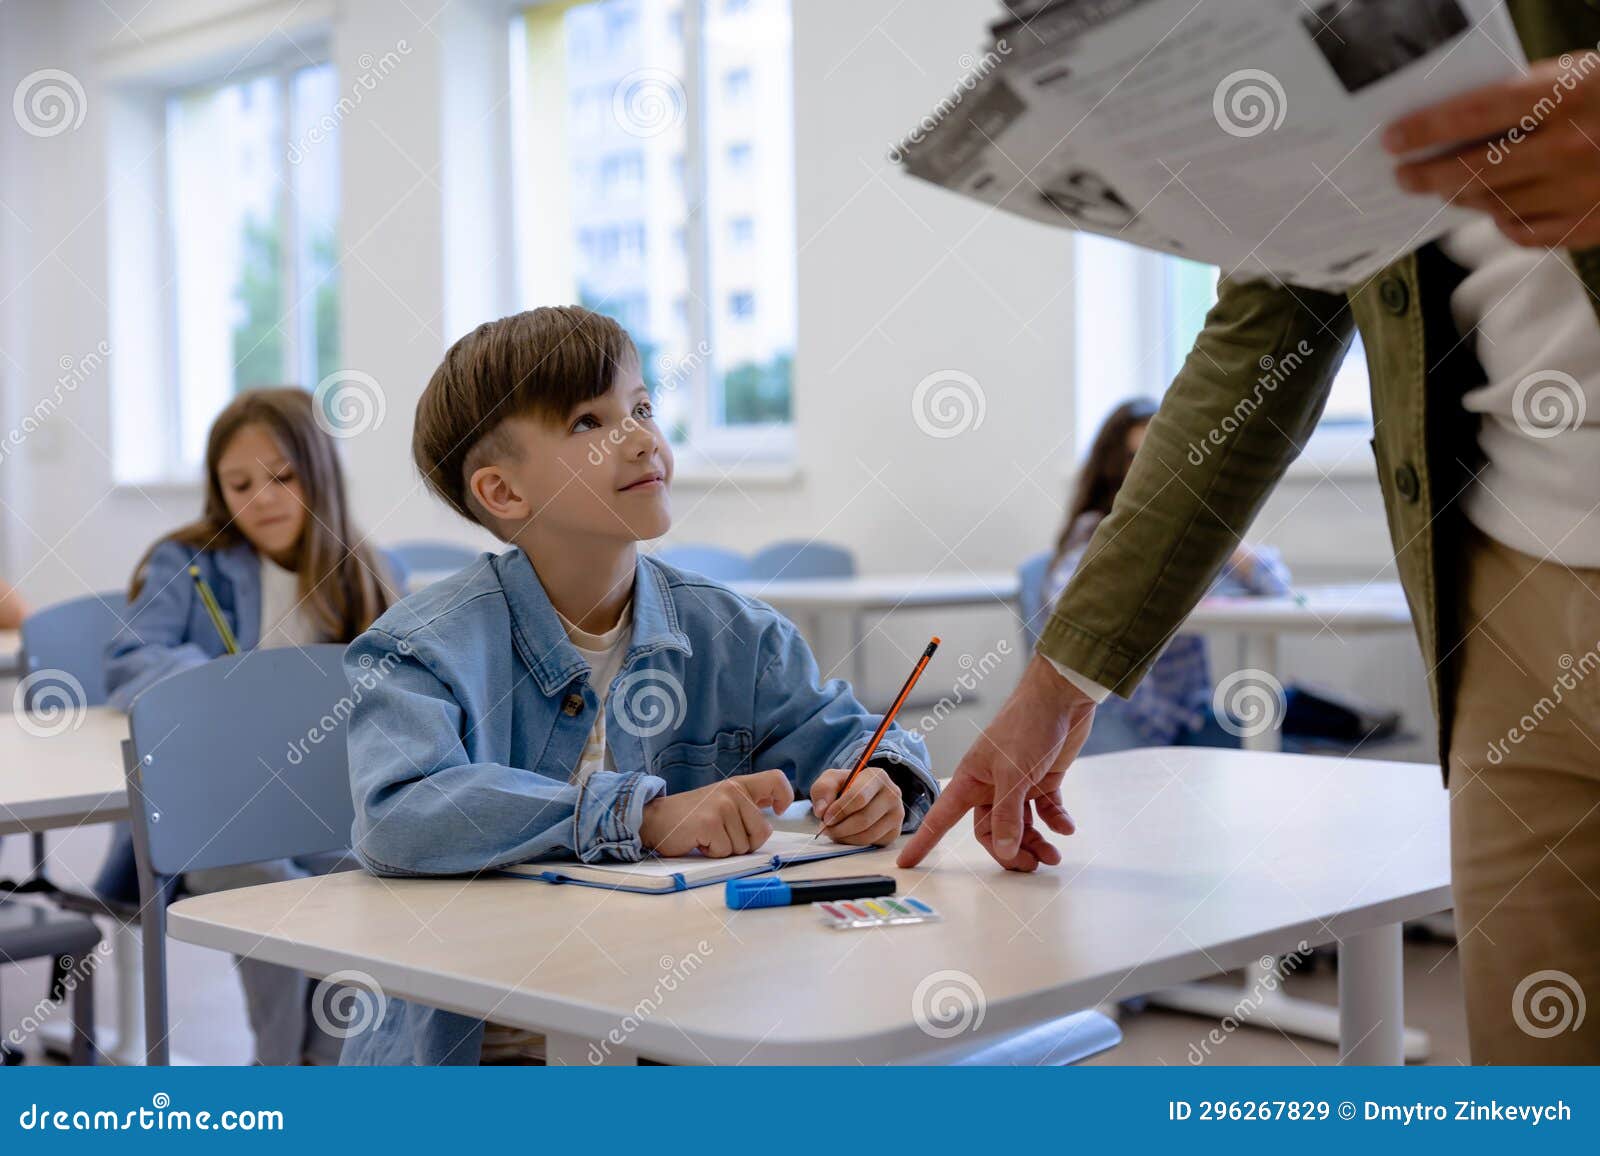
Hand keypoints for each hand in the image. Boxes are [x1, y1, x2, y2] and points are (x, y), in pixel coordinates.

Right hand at [639, 769, 795, 857]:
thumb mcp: (723, 802)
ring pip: (743, 846)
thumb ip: (747, 804)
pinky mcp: (710, 823)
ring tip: (708, 836)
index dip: (784, 796)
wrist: (655, 819)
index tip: (776, 811)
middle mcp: (732, 791)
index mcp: (739, 785)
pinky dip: (712, 853)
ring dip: (725, 849)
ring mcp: (721, 806)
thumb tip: (773, 811)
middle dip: (745, 843)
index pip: (775, 780)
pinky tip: (699, 840)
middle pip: (762, 832)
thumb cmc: (692, 817)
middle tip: (721, 834)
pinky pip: (725, 851)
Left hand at [811, 765, 904, 846]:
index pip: (859, 796)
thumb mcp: (831, 780)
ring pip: (868, 834)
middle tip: (826, 828)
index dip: (840, 810)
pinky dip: (854, 843)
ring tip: (833, 831)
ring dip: (845, 837)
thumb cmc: (846, 786)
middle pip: (864, 819)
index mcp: (877, 776)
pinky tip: (846, 835)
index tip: (825, 817)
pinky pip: (872, 843)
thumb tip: (822, 811)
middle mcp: (892, 794)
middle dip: (840, 827)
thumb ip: (823, 789)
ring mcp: (896, 814)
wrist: (861, 795)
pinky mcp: (894, 832)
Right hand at [897, 656, 1088, 871]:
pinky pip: (1044, 811)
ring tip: (1053, 855)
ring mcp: (1017, 783)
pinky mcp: (1042, 779)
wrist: (1062, 696)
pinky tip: (1065, 827)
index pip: (941, 817)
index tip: (906, 863)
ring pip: (1019, 824)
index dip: (923, 840)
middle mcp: (991, 784)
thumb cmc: (1028, 724)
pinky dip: (1055, 821)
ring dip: (1035, 841)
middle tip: (1030, 864)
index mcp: (971, 779)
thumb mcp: (1014, 774)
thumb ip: (1008, 814)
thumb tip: (1006, 851)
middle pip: (990, 830)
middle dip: (1009, 850)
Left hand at [1384, 53, 1599, 247]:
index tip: (1393, 141)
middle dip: (1428, 175)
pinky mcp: (1587, 226)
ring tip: (1447, 188)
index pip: (1474, 114)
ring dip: (1462, 197)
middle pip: (1473, 170)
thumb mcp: (1578, 77)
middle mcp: (1571, 146)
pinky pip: (1521, 232)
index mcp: (1568, 95)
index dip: (1426, 130)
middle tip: (1404, 175)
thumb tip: (1452, 125)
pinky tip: (1493, 207)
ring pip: (1491, 204)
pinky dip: (1499, 219)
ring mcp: (1580, 191)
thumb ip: (1522, 97)